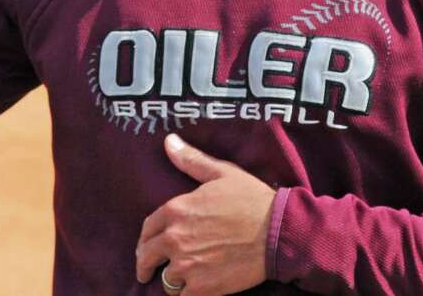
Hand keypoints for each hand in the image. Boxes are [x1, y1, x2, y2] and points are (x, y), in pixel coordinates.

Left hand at [135, 133, 275, 294]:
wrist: (277, 232)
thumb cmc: (251, 199)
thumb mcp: (221, 172)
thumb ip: (191, 160)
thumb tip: (168, 141)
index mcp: (177, 210)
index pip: (147, 228)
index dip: (145, 238)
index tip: (146, 246)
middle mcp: (176, 238)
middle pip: (147, 256)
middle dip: (145, 264)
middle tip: (146, 271)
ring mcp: (188, 265)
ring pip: (165, 280)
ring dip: (171, 280)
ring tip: (176, 280)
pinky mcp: (202, 288)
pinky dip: (185, 295)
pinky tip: (191, 291)